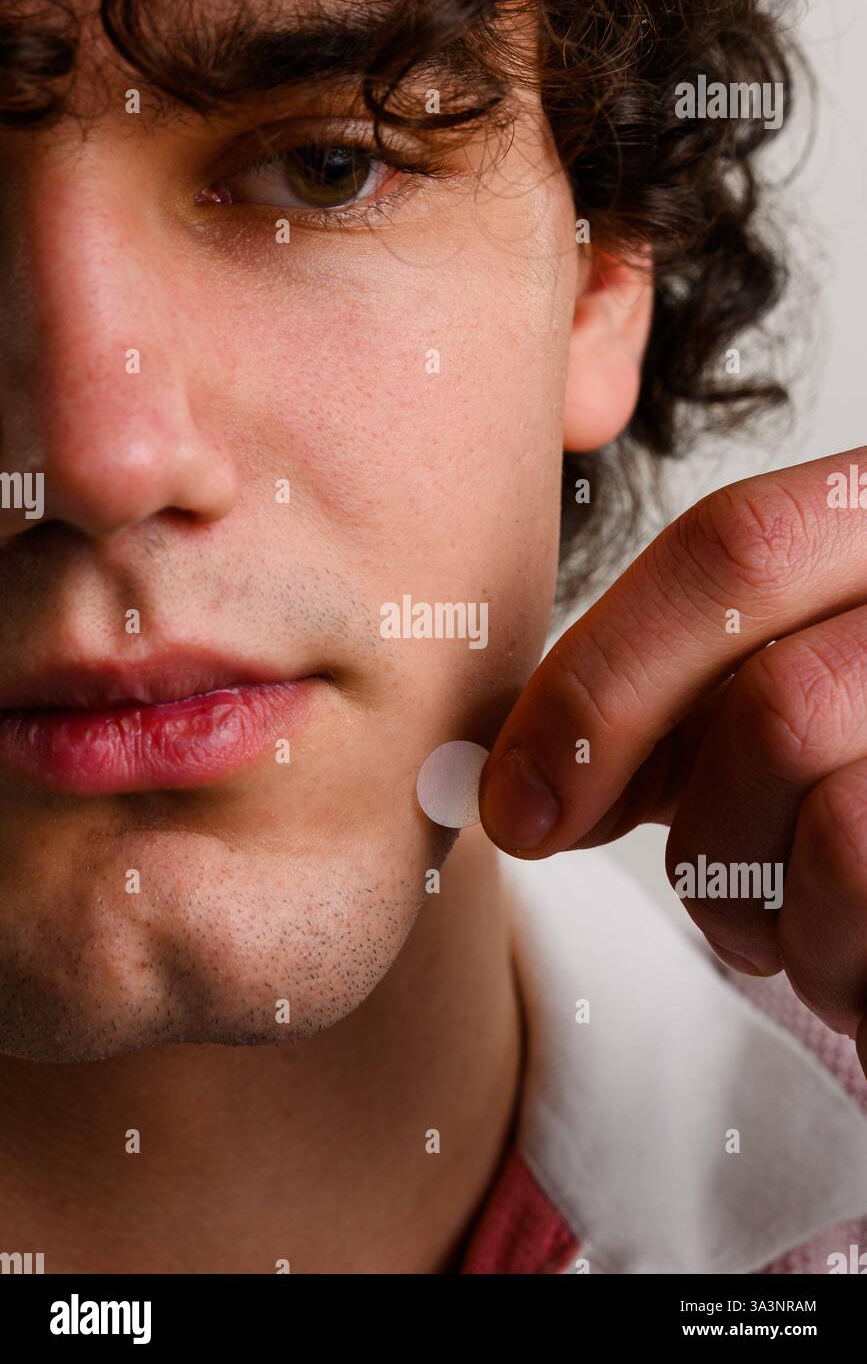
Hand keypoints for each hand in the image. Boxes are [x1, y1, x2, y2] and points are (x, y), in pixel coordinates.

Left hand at [478, 448, 866, 1074]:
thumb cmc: (860, 791)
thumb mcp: (771, 710)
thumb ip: (666, 713)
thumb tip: (522, 784)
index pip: (736, 545)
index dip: (601, 681)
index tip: (521, 807)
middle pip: (775, 705)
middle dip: (702, 833)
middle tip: (711, 900)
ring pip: (835, 827)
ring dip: (772, 921)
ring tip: (808, 936)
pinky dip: (834, 967)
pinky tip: (859, 967)